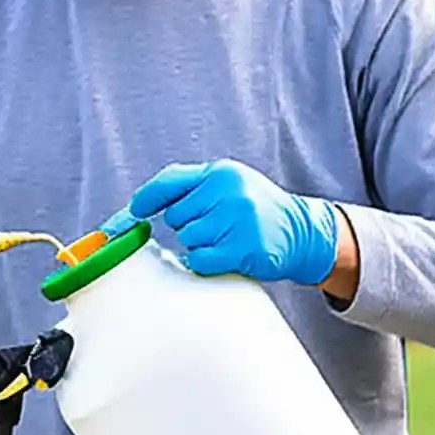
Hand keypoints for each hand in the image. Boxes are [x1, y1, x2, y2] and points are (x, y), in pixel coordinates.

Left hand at [128, 159, 338, 285]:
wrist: (301, 231)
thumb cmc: (256, 208)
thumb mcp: (228, 184)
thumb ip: (190, 187)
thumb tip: (139, 204)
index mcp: (220, 173)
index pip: (170, 182)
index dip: (147, 198)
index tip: (134, 212)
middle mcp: (229, 191)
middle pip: (176, 217)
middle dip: (189, 225)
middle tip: (216, 226)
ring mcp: (238, 220)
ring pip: (188, 240)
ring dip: (201, 245)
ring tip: (227, 238)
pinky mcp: (243, 248)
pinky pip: (201, 259)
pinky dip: (206, 262)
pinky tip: (225, 255)